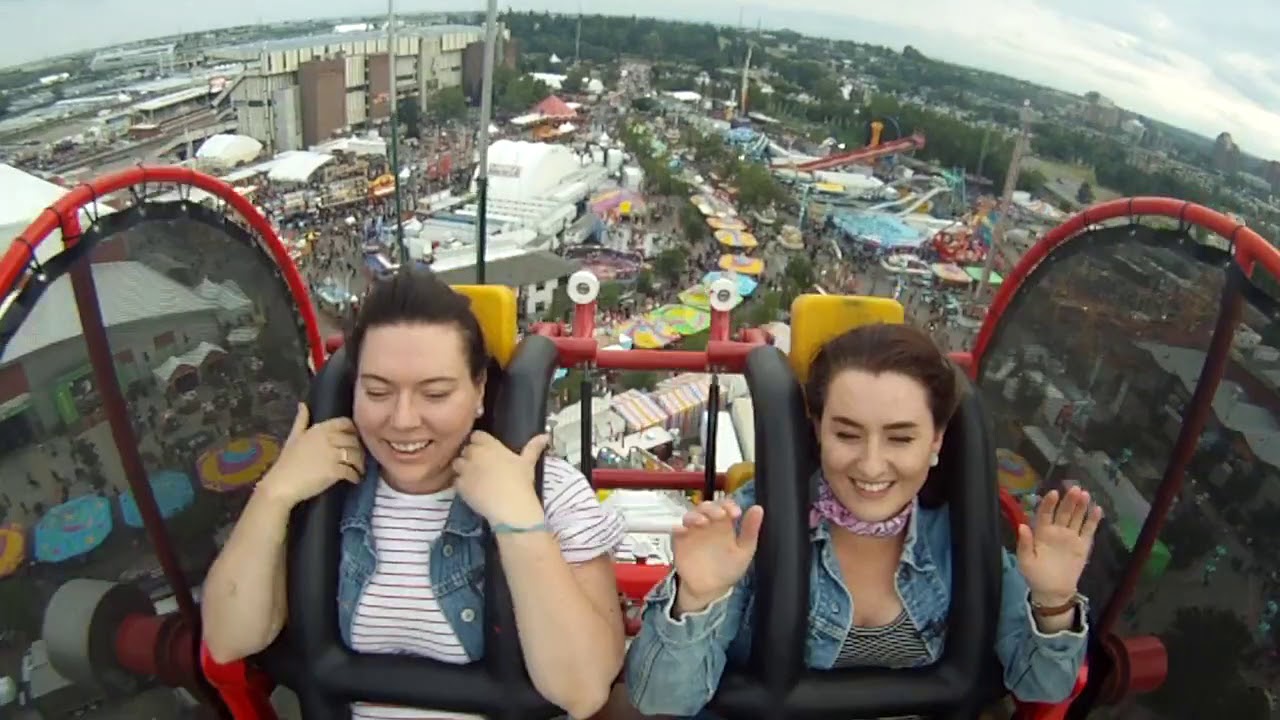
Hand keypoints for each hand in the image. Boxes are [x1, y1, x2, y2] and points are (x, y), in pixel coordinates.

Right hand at [257, 404, 363, 507]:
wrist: (282, 484)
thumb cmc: (287, 461)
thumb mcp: (293, 437)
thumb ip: (301, 420)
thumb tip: (303, 404)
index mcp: (319, 430)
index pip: (344, 423)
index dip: (353, 429)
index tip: (355, 436)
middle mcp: (328, 439)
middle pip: (353, 440)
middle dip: (359, 448)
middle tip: (359, 456)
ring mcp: (332, 455)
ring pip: (355, 455)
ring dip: (360, 463)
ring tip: (359, 469)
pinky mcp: (335, 471)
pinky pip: (352, 471)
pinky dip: (356, 476)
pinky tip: (355, 479)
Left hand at [452, 431, 548, 525]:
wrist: (511, 507)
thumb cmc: (521, 482)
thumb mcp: (528, 463)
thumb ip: (533, 447)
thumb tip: (544, 436)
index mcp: (490, 445)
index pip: (477, 435)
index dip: (480, 441)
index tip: (486, 448)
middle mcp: (474, 454)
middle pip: (466, 448)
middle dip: (471, 454)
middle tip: (481, 464)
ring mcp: (465, 470)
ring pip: (457, 463)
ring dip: (463, 467)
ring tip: (473, 476)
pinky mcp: (460, 486)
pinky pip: (455, 480)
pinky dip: (461, 484)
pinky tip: (470, 489)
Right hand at [672, 500, 763, 613]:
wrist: (710, 590)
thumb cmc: (728, 569)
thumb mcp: (744, 551)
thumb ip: (750, 530)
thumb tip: (758, 508)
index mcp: (724, 524)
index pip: (725, 506)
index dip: (729, 505)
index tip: (736, 513)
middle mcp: (707, 524)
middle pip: (706, 507)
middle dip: (712, 508)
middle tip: (720, 516)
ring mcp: (692, 532)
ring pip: (690, 515)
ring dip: (695, 515)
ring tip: (702, 522)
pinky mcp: (680, 542)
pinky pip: (675, 531)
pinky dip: (677, 528)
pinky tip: (682, 530)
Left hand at [1016, 487, 1102, 604]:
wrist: (1053, 591)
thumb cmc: (1035, 575)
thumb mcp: (1025, 561)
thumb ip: (1024, 544)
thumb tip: (1021, 526)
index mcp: (1041, 532)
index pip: (1045, 513)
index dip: (1049, 503)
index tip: (1054, 493)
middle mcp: (1056, 531)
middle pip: (1063, 512)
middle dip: (1069, 500)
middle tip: (1075, 489)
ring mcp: (1070, 537)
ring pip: (1076, 518)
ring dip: (1081, 506)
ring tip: (1085, 494)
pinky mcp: (1083, 545)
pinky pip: (1088, 530)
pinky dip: (1093, 520)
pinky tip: (1097, 509)